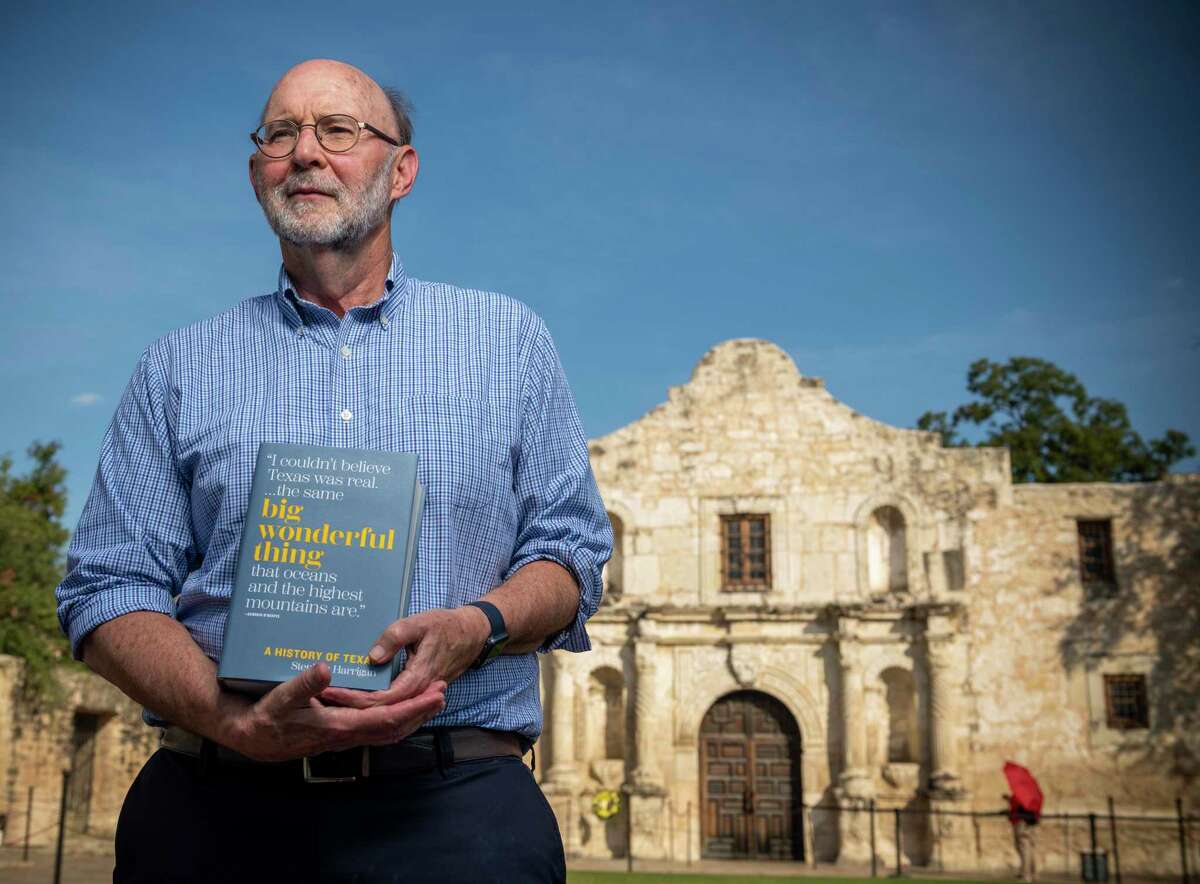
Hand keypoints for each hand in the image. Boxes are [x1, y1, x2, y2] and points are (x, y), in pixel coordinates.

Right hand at [225, 663, 446, 760]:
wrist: (255, 740)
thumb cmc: (268, 717)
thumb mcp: (282, 697)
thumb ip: (304, 683)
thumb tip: (327, 669)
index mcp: (340, 726)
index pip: (387, 719)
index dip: (414, 707)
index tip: (435, 694)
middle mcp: (348, 736)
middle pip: (395, 728)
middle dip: (421, 711)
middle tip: (443, 691)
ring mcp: (347, 738)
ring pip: (389, 732)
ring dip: (412, 716)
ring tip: (431, 698)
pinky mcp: (342, 735)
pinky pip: (378, 731)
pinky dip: (396, 720)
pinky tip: (403, 709)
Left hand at [319, 607, 490, 709]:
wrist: (471, 634)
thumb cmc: (444, 626)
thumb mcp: (419, 623)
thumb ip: (395, 638)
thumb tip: (372, 657)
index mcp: (417, 679)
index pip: (380, 699)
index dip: (353, 698)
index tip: (329, 691)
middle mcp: (419, 695)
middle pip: (382, 716)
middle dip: (351, 710)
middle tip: (323, 702)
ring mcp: (421, 699)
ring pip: (391, 723)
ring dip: (364, 721)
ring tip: (335, 712)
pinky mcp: (420, 698)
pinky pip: (399, 719)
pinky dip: (379, 721)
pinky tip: (361, 717)